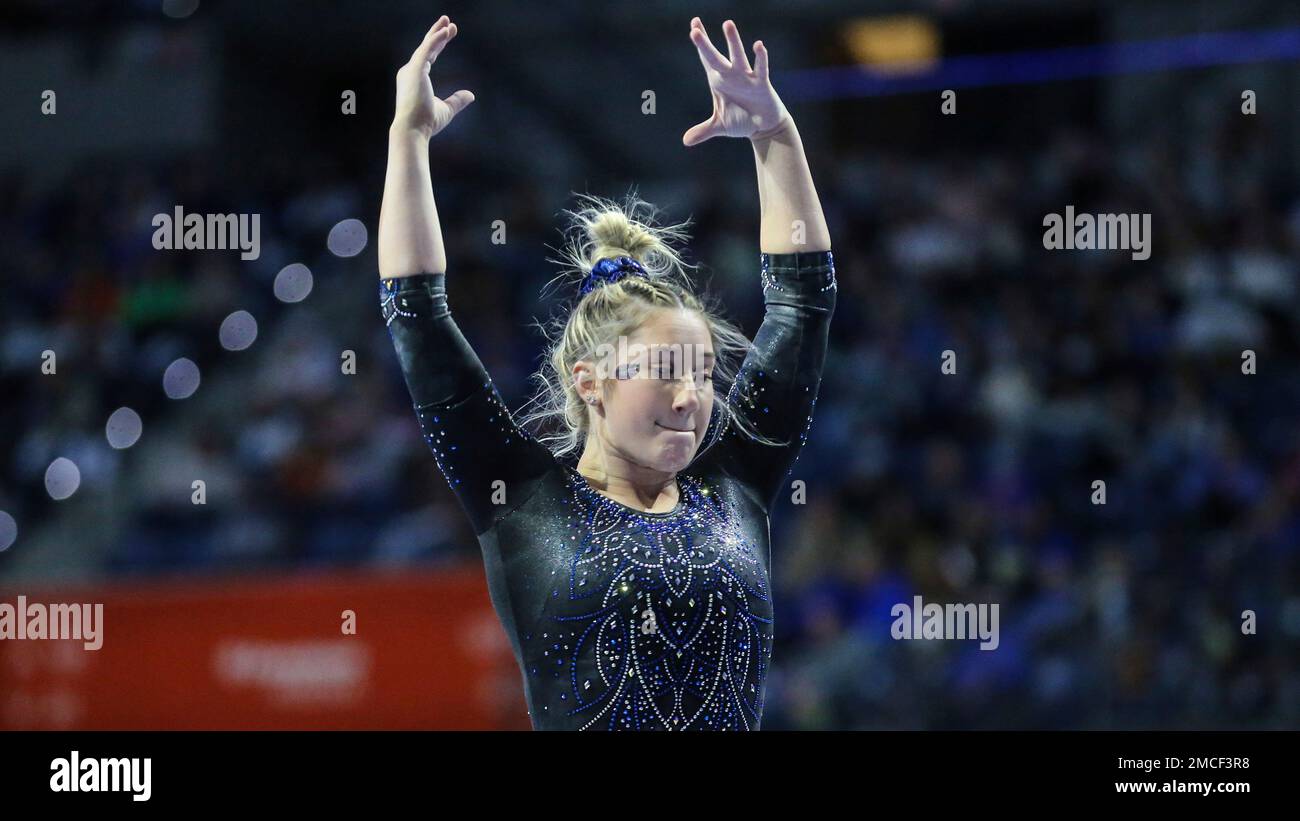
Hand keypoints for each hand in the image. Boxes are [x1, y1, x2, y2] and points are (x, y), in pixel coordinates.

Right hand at [392, 15, 474, 139]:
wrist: (413, 130)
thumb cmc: (426, 122)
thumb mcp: (446, 109)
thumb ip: (457, 100)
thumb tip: (470, 94)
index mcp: (415, 78)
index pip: (428, 56)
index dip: (439, 44)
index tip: (448, 33)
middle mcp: (410, 71)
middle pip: (426, 47)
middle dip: (437, 33)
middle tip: (448, 21)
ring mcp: (411, 70)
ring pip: (426, 45)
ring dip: (437, 32)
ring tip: (448, 22)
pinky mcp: (415, 70)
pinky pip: (427, 49)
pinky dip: (436, 39)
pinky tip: (445, 30)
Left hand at [683, 18, 790, 145]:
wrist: (764, 127)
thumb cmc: (741, 121)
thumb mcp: (720, 126)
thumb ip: (703, 131)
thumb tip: (685, 141)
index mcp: (719, 81)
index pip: (706, 59)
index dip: (700, 44)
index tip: (694, 26)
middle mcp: (731, 75)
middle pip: (715, 57)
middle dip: (705, 44)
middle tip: (695, 28)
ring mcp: (746, 78)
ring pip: (738, 56)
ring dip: (732, 41)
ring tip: (727, 24)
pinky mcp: (761, 84)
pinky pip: (760, 68)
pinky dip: (760, 58)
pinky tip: (758, 45)